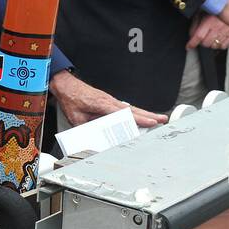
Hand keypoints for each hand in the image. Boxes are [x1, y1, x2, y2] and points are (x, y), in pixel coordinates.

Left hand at [49, 69, 165, 127]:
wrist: (66, 85)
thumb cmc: (71, 99)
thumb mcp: (76, 118)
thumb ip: (87, 130)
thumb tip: (96, 142)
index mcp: (101, 104)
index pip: (123, 113)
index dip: (138, 119)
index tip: (150, 122)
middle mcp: (108, 101)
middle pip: (132, 109)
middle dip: (149, 115)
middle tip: (162, 119)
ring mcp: (110, 100)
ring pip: (130, 108)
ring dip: (144, 113)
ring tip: (157, 119)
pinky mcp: (108, 101)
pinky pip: (124, 107)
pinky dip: (135, 112)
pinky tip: (141, 116)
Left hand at [186, 12, 228, 51]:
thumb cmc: (214, 8)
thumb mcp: (202, 12)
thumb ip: (195, 24)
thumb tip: (191, 35)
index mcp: (210, 20)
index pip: (199, 36)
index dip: (192, 43)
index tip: (188, 46)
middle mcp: (219, 27)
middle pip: (206, 43)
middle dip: (201, 42)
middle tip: (201, 37)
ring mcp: (227, 31)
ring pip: (214, 46)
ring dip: (210, 43)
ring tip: (210, 36)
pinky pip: (223, 46)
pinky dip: (219, 44)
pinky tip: (217, 38)